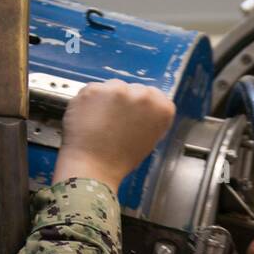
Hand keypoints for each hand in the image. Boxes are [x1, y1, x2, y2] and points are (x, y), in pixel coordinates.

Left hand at [52, 80, 176, 192]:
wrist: (95, 167)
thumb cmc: (121, 159)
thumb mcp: (149, 139)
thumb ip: (151, 118)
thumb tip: (142, 108)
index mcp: (162, 108)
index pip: (156, 96)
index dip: (142, 106)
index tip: (134, 115)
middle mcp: (143, 95)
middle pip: (134, 89)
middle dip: (125, 101)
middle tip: (116, 121)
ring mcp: (117, 89)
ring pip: (113, 87)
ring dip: (108, 99)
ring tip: (102, 121)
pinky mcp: (94, 89)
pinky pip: (94, 90)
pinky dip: (91, 101)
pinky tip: (91, 118)